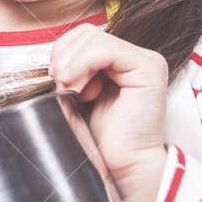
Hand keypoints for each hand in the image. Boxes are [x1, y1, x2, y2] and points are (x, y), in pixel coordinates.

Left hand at [47, 24, 169, 201]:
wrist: (122, 167)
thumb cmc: (101, 139)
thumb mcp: (76, 96)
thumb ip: (70, 71)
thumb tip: (52, 58)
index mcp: (119, 61)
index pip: (82, 36)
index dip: (62, 53)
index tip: (56, 81)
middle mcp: (135, 57)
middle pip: (86, 33)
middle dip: (65, 58)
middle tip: (62, 86)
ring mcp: (146, 61)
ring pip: (94, 38)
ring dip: (72, 64)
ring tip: (72, 92)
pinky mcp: (149, 69)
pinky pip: (107, 49)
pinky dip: (84, 64)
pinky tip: (78, 88)